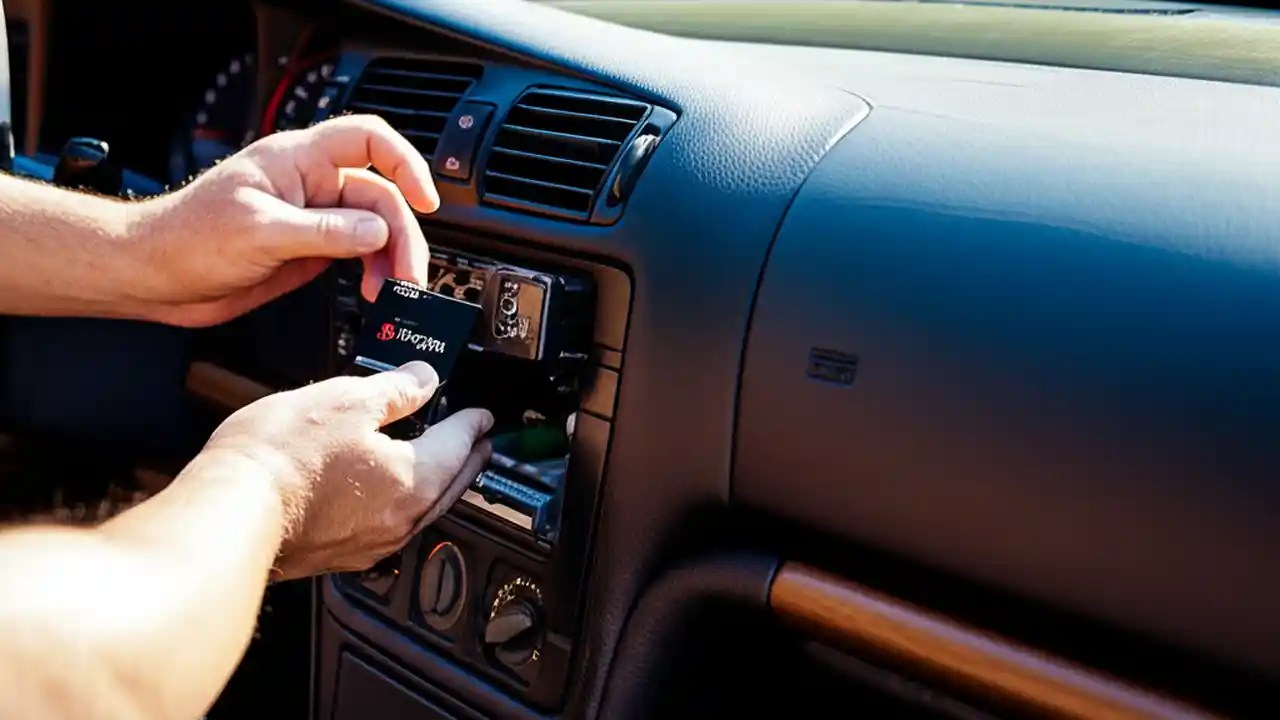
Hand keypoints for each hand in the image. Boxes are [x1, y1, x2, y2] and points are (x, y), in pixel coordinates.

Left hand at [129, 114, 437, 327]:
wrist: (155, 275)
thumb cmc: (187, 238)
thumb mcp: (260, 232)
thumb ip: (324, 232)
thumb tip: (378, 232)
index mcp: (298, 160)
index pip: (368, 140)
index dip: (405, 163)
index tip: (426, 199)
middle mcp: (311, 184)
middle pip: (381, 196)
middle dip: (402, 235)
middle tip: (408, 275)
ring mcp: (314, 218)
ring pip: (375, 229)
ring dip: (392, 259)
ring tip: (393, 290)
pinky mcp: (311, 250)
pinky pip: (359, 255)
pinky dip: (374, 273)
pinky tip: (375, 292)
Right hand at [199, 361, 491, 579]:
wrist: (229, 514)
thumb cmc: (280, 459)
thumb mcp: (346, 400)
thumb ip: (395, 389)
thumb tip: (423, 379)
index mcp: (416, 479)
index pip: (460, 442)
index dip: (473, 422)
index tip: (482, 415)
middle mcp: (402, 520)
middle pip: (451, 482)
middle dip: (466, 457)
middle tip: (475, 441)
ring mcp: (371, 544)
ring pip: (421, 507)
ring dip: (435, 481)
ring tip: (436, 461)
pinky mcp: (338, 554)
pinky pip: (387, 523)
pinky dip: (398, 500)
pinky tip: (381, 488)